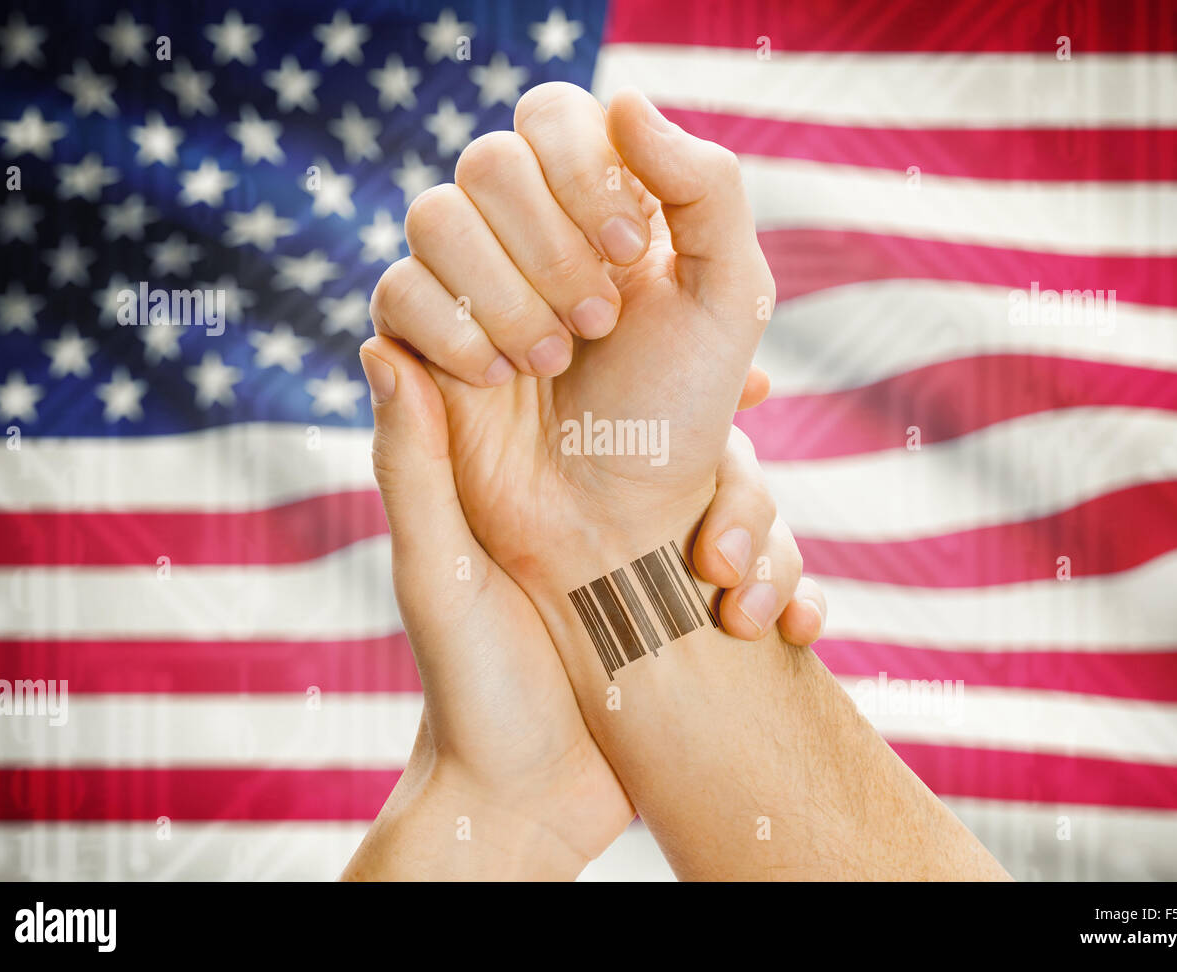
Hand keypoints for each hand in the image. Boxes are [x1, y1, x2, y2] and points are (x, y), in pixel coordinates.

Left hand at [343, 345, 824, 879]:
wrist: (523, 806)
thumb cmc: (467, 688)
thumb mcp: (436, 570)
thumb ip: (414, 466)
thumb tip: (380, 343)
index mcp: (544, 488)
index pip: (617, 399)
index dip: (668, 370)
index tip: (731, 371)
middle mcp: (609, 515)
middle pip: (707, 453)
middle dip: (743, 487)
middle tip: (730, 534)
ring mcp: (658, 566)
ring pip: (749, 518)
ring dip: (773, 554)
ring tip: (745, 609)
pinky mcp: (691, 617)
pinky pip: (766, 585)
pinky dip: (795, 601)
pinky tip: (795, 632)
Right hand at [368, 84, 772, 613]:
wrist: (621, 522)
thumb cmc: (682, 414)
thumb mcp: (730, 298)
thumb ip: (705, 185)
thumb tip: (620, 99)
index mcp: (599, 204)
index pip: (555, 114)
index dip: (583, 171)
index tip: (632, 254)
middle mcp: (526, 233)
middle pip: (489, 160)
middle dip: (549, 247)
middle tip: (597, 324)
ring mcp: (466, 283)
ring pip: (433, 217)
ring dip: (504, 295)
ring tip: (552, 363)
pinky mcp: (419, 338)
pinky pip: (396, 290)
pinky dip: (454, 334)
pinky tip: (500, 380)